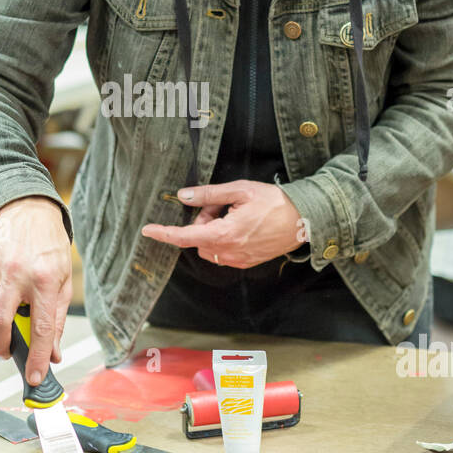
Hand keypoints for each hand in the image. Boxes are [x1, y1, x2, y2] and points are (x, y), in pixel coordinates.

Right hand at [0, 196, 71, 384]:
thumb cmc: (49, 248)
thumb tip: (51, 355)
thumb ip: (57, 320)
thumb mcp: (64, 281)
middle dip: (0, 346)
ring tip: (1, 320)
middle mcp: (16, 271)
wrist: (30, 210)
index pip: (41, 327)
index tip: (34, 377)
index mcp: (45, 278)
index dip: (37, 357)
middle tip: (7, 352)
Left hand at [141, 179, 307, 268]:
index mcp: (224, 233)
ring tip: (234, 214)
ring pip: (209, 246)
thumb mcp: (240, 190)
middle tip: (222, 204)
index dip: (164, 233)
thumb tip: (183, 196)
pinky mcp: (245, 262)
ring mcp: (237, 259)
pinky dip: (223, 238)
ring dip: (212, 230)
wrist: (304, 220)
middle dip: (202, 220)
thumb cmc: (275, 202)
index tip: (147, 230)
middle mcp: (228, 251)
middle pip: (197, 237)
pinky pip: (222, 252)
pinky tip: (241, 225)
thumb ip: (209, 195)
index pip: (185, 237)